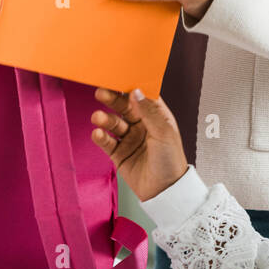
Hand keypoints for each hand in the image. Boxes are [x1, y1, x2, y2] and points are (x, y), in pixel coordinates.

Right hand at [91, 86, 187, 202]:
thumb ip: (149, 112)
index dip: (130, 87)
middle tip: (101, 92)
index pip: (141, 96)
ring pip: (113, 122)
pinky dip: (100, 136)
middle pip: (123, 107)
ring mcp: (129, 138)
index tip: (117, 77)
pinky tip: (97, 133)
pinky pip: (107, 141)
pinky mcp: (119, 153)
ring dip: (104, 118)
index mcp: (156, 116)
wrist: (165, 191)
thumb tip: (136, 91)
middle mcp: (141, 124)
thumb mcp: (164, 133)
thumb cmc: (171, 160)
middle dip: (112, 99)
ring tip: (98, 117)